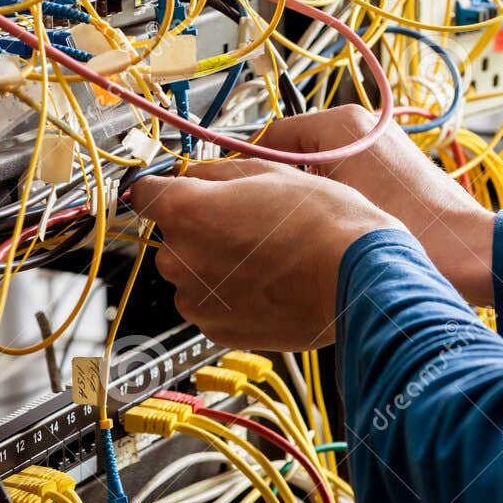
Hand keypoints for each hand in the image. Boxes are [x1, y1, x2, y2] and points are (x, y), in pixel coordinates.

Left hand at [126, 159, 403, 351]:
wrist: (356, 277)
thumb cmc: (323, 222)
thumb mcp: (270, 172)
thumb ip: (217, 172)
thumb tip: (195, 174)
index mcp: (186, 210)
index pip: (145, 193)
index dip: (164, 188)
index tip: (176, 190)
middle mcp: (180, 258)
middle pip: (172, 237)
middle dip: (198, 228)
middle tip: (246, 222)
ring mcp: (196, 299)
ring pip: (190, 273)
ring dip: (213, 264)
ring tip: (263, 256)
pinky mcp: (216, 330)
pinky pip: (210, 304)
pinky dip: (228, 295)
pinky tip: (266, 283)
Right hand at [258, 107, 496, 304]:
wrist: (468, 255)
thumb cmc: (412, 230)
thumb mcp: (331, 205)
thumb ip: (282, 190)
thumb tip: (243, 187)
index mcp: (344, 123)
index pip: (270, 136)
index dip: (245, 169)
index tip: (229, 195)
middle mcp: (363, 129)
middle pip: (293, 155)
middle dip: (275, 187)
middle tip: (255, 220)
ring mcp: (379, 152)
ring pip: (316, 174)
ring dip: (302, 201)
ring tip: (289, 233)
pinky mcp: (392, 177)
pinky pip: (342, 186)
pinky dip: (329, 207)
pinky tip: (324, 238)